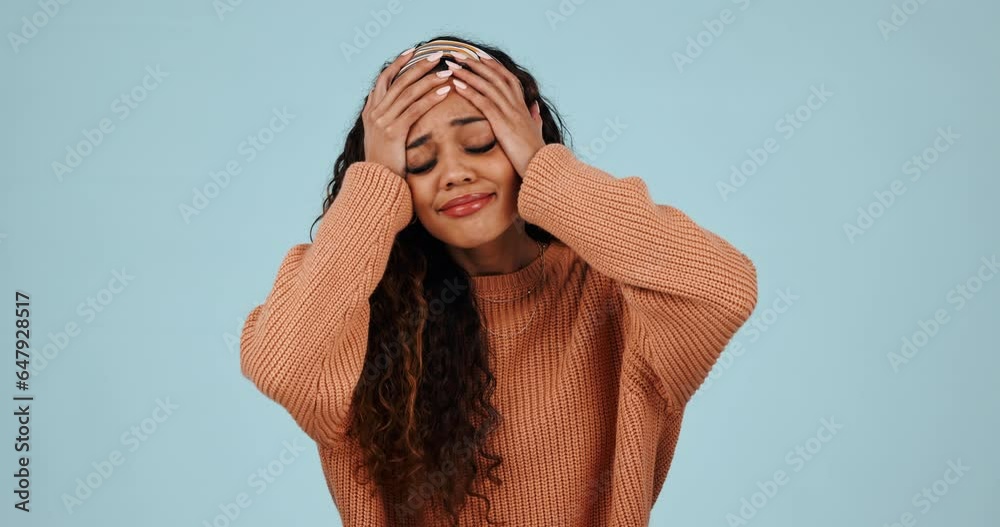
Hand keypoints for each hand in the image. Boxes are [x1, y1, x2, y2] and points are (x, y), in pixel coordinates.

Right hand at [361, 49, 454, 176]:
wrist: (375, 184)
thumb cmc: (384, 164)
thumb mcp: (382, 139)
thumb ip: (388, 120)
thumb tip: (400, 108)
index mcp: (371, 111)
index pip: (384, 78)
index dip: (398, 63)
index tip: (413, 51)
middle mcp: (374, 113)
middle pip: (399, 80)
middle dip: (419, 65)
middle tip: (437, 54)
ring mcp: (382, 122)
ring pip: (408, 92)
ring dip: (429, 79)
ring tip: (447, 71)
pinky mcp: (393, 132)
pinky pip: (415, 110)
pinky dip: (430, 98)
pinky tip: (444, 91)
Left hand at [446, 52, 545, 177]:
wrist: (541, 165)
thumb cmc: (536, 152)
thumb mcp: (537, 130)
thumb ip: (535, 118)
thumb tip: (535, 107)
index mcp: (522, 106)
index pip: (507, 78)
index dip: (492, 65)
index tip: (478, 56)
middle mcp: (516, 105)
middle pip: (494, 76)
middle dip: (475, 63)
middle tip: (458, 54)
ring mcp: (510, 112)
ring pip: (487, 85)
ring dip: (467, 73)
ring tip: (451, 65)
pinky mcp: (502, 123)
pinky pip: (483, 102)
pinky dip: (469, 91)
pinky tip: (456, 84)